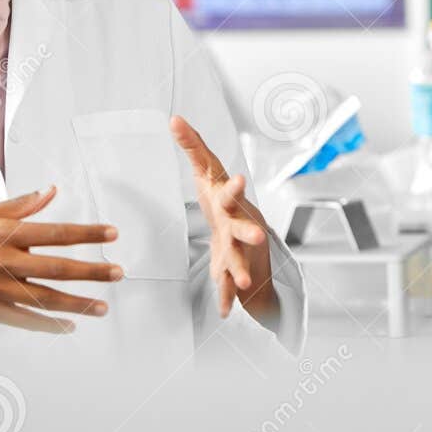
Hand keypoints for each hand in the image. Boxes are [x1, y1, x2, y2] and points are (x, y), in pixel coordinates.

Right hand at [0, 185, 122, 339]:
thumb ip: (19, 206)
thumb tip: (52, 191)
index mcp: (4, 232)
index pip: (56, 232)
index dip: (87, 233)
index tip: (113, 234)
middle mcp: (3, 260)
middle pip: (57, 267)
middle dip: (92, 271)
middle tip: (120, 273)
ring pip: (44, 298)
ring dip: (77, 303)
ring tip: (104, 306)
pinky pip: (24, 320)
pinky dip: (48, 325)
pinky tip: (69, 326)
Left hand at [170, 116, 277, 321]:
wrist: (247, 234)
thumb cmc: (222, 198)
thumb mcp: (208, 173)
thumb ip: (192, 146)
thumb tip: (174, 118)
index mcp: (228, 200)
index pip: (231, 191)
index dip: (236, 186)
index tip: (241, 179)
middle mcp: (237, 223)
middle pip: (244, 227)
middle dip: (249, 232)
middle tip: (257, 236)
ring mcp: (237, 247)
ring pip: (239, 260)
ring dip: (240, 271)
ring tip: (243, 284)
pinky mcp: (231, 267)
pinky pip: (227, 284)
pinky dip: (226, 298)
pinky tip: (224, 312)